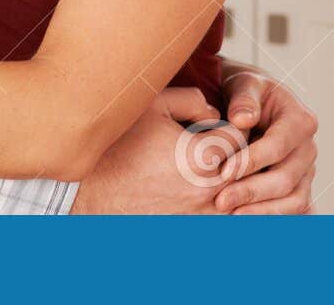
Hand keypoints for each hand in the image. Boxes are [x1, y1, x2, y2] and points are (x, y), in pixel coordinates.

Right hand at [71, 88, 245, 213]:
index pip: (242, 137)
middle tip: (218, 146)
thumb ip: (192, 99)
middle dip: (236, 155)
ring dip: (231, 184)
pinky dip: (217, 208)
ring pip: (238, 200)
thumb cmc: (119, 147)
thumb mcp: (152, 107)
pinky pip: (220, 222)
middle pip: (245, 169)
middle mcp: (208, 192)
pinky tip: (199, 196)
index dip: (233, 126)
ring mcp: (200, 219)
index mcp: (203, 157)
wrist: (88, 194)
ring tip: (211, 172)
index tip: (218, 125)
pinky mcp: (190, 233)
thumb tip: (214, 113)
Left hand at [215, 69, 316, 213]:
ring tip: (230, 215)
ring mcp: (306, 171)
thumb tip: (242, 120)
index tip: (223, 172)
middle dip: (251, 192)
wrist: (253, 105)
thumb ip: (243, 99)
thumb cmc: (247, 93)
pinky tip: (244, 221)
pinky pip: (291, 211)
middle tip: (220, 202)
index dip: (251, 161)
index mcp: (301, 120)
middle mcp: (309, 148)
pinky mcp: (298, 189)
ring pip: (293, 200)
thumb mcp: (244, 83)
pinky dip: (270, 218)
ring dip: (261, 212)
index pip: (278, 146)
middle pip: (286, 178)